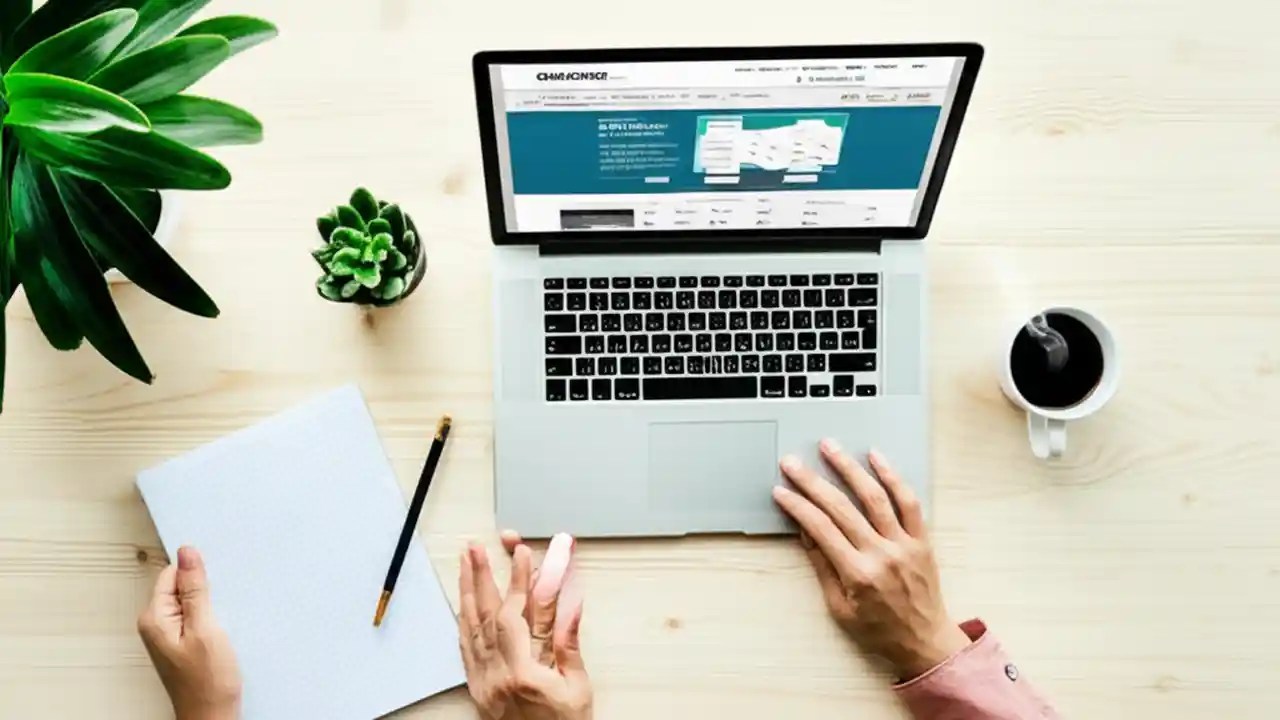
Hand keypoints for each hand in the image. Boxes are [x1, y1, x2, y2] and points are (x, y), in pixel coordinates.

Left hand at [137, 546, 241, 719]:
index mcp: (154, 618)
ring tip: (220, 624)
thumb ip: (195, 589)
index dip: (196, 573)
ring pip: (191, 600)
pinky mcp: (182, 642)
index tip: (214, 585)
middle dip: (204, 589)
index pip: (172, 574)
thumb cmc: (208, 682)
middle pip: (180, 585)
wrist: (213, 716)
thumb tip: (187, 553)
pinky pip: (195, 616)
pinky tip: (221, 630)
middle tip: (219, 609)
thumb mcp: (205, 628)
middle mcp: (156, 624)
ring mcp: (168, 634)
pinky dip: (211, 617)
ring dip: (210, 604)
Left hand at [458, 533, 590, 719]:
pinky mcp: (479, 689)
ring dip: (468, 592)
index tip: (522, 554)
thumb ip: (569, 643)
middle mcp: (497, 676)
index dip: (519, 581)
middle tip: (477, 548)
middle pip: (486, 615)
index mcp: (524, 674)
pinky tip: (463, 604)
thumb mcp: (577, 687)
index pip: (517, 614)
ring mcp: (484, 683)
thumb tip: (570, 605)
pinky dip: (464, 621)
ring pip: (471, 628)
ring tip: (466, 564)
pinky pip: (465, 648)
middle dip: (481, 576)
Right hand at [773, 442, 969, 679]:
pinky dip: (893, 477)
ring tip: (829, 447)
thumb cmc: (878, 630)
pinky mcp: (922, 540)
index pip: (820, 529)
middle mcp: (881, 555)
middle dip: (812, 482)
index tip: (780, 491)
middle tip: (792, 463)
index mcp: (857, 574)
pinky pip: (909, 502)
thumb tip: (805, 530)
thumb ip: (822, 566)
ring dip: (849, 468)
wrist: (924, 642)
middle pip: (841, 508)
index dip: (797, 506)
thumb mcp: (839, 607)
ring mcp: (904, 545)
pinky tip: (876, 457)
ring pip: (875, 497)